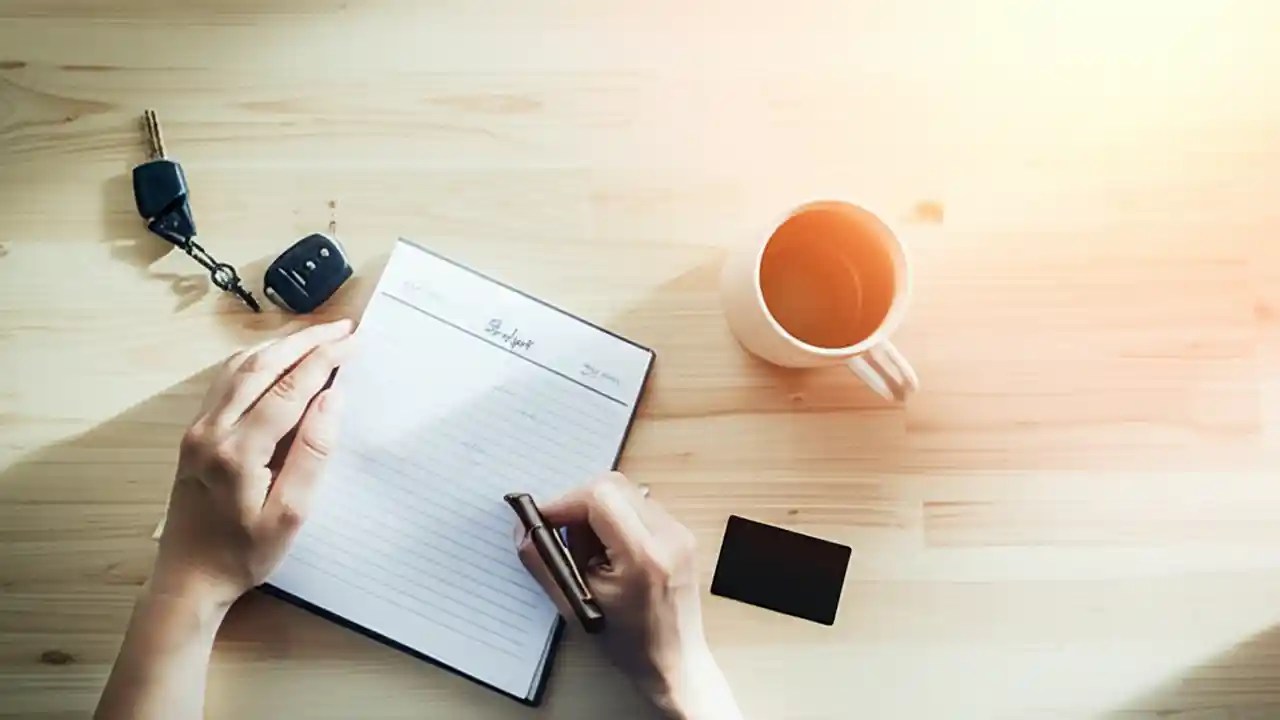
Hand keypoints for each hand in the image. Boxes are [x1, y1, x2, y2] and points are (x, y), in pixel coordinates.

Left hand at [153, 320, 353, 609]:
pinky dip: (256, 360)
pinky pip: (225, 382)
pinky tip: (276, 357)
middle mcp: (213, 431)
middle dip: (304, 341)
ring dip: (280, 345)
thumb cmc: (244, 555)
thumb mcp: (290, 515)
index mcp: (240, 451)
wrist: (187, 578)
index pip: (290, 388)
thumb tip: (332, 400)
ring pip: (239, 368)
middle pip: (262, 367)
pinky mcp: (194, 434)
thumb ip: (312, 454)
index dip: (325, 360)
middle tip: (342, 327)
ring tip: (316, 335)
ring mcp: (198, 429)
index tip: (354, 342)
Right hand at [516, 473, 741, 719]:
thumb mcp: (575, 604)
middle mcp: (667, 536)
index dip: (563, 502)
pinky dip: (614, 521)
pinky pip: (638, 506)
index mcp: (643, 555)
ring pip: (623, 493)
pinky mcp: (680, 533)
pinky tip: (611, 554)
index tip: (542, 521)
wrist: (676, 661)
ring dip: (596, 514)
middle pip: (611, 485)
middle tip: (565, 539)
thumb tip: (523, 529)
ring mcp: (679, 531)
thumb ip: (544, 562)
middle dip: (578, 505)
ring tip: (592, 555)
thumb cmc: (628, 642)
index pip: (599, 497)